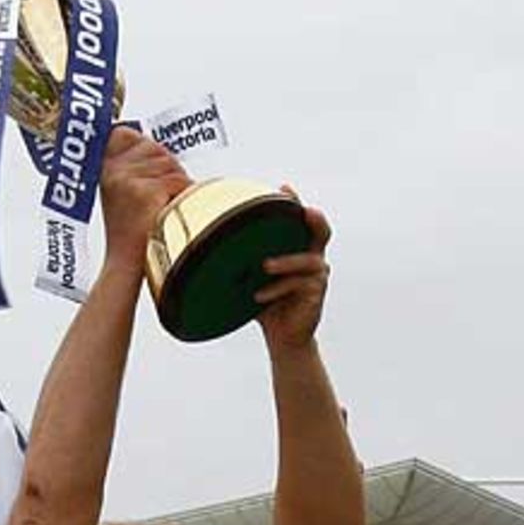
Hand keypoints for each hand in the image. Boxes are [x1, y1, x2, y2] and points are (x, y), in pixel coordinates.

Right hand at [99, 128, 190, 273]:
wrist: (125, 264)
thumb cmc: (128, 233)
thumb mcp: (120, 193)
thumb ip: (131, 166)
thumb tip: (153, 145)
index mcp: (103, 168)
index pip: (124, 134)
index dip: (145, 146)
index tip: (150, 161)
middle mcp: (112, 171)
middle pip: (157, 151)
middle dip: (168, 171)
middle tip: (159, 199)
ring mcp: (127, 181)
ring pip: (171, 167)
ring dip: (176, 187)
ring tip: (161, 209)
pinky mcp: (144, 192)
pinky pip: (179, 183)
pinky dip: (182, 198)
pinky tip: (167, 213)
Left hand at [255, 190, 330, 352]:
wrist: (283, 336)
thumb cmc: (266, 302)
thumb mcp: (251, 277)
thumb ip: (240, 260)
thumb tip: (202, 245)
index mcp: (300, 248)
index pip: (300, 220)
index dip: (295, 203)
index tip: (283, 188)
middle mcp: (314, 256)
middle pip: (321, 230)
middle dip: (312, 218)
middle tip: (301, 212)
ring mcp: (318, 275)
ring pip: (307, 260)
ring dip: (285, 262)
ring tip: (264, 266)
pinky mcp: (317, 294)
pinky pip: (298, 286)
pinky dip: (277, 290)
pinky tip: (258, 296)